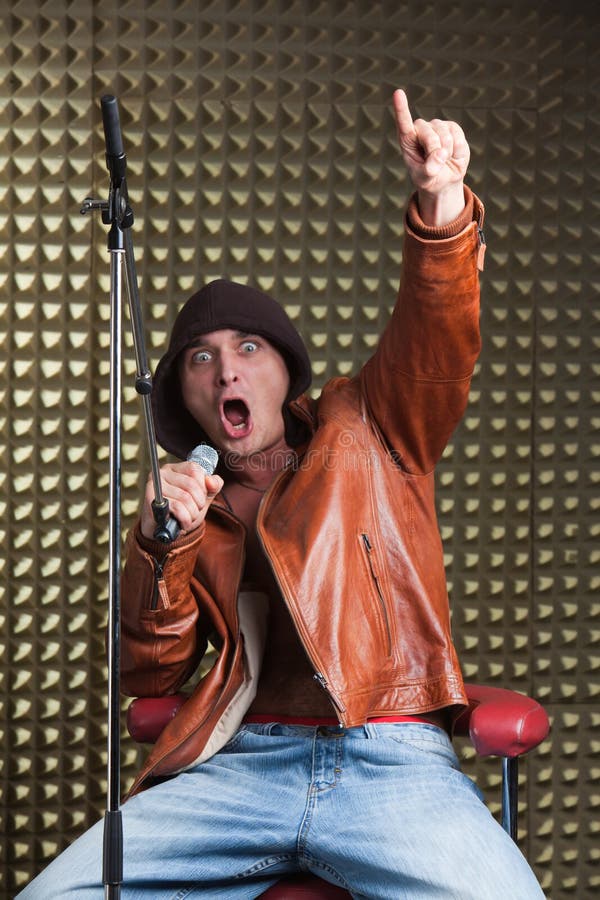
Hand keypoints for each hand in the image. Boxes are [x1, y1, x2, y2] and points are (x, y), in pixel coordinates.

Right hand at [140, 461, 223, 539]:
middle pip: (191, 485)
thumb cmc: (183, 510)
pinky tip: (183, 524)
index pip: (195, 470)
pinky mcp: (151, 499)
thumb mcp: (202, 496)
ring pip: (185, 498)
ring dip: (192, 514)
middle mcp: (163, 472)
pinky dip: (185, 519)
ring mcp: (155, 485)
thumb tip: (211, 481)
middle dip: (199, 503)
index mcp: (176, 468)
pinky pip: (176, 507)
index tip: (200, 499)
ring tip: (189, 519)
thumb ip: (213, 486)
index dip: (203, 487)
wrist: (164, 529)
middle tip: (195, 512)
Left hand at [393, 88, 469, 225]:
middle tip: (435, 166)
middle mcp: (421, 129)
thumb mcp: (425, 180)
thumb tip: (441, 154)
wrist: (444, 179)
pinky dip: (457, 151)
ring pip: (445, 136)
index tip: (398, 93)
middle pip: (429, 135)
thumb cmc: (428, 178)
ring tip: (443, 160)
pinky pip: (458, 138)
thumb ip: (429, 170)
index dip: (401, 108)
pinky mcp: (453, 127)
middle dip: (434, 153)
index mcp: (407, 140)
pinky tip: (452, 154)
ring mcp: (437, 126)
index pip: (403, 123)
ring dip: (446, 154)